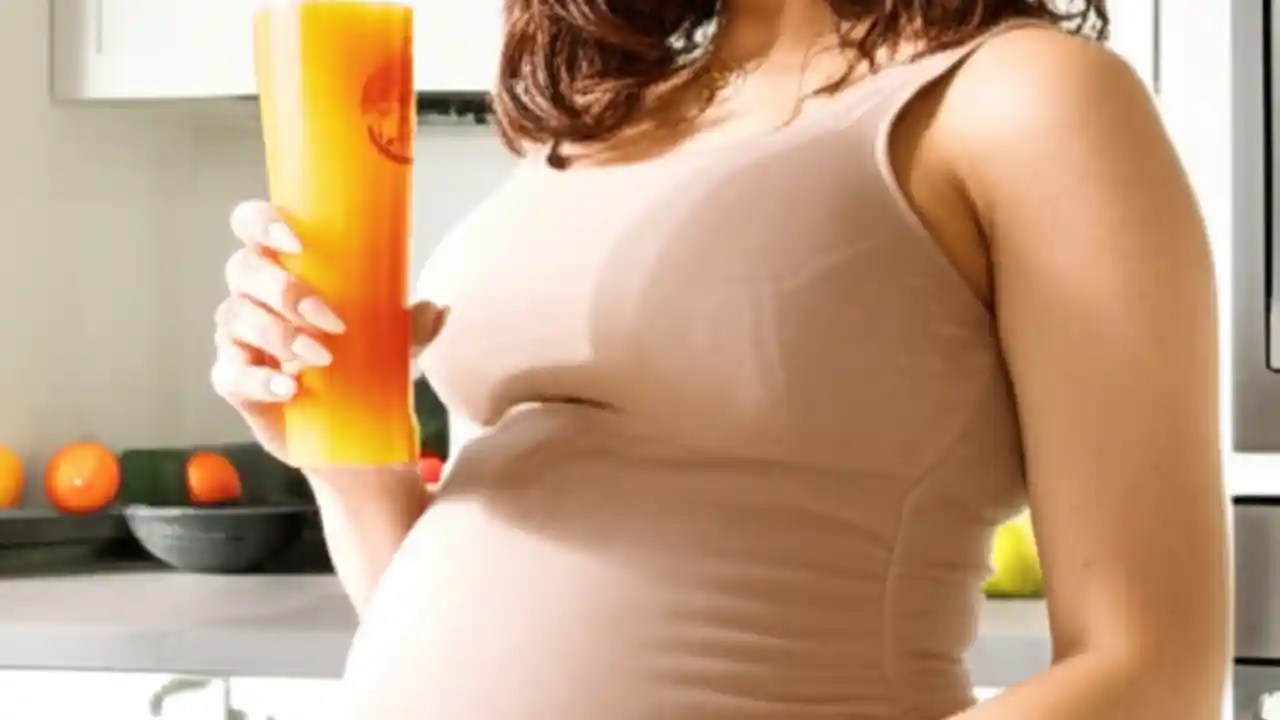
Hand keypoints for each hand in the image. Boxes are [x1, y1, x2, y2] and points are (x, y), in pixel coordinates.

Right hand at [211, 199, 447, 463]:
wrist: (343, 427)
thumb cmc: (359, 359)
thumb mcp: (394, 340)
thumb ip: (415, 326)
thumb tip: (440, 310)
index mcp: (280, 266)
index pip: (251, 224)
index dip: (263, 222)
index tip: (297, 243)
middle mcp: (250, 295)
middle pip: (243, 270)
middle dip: (286, 291)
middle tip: (332, 321)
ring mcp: (236, 337)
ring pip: (237, 318)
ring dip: (280, 334)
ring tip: (322, 358)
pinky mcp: (233, 380)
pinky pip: (231, 374)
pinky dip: (261, 380)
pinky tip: (289, 389)